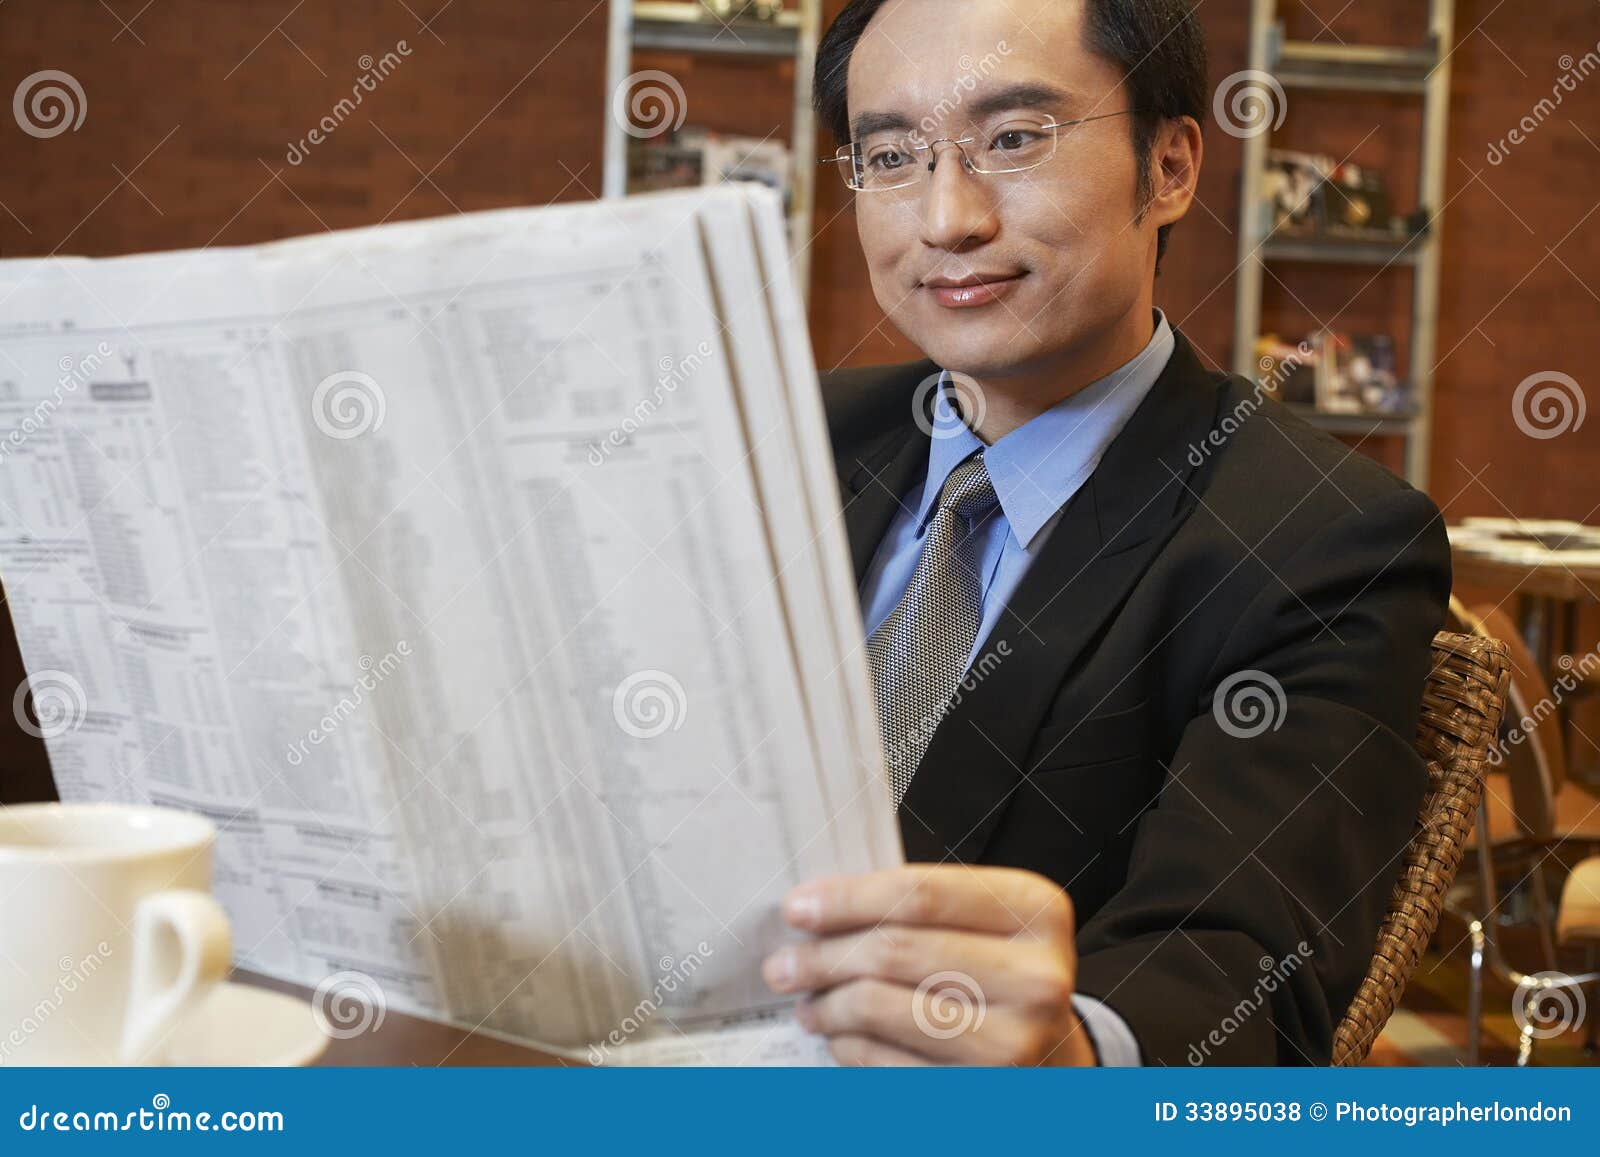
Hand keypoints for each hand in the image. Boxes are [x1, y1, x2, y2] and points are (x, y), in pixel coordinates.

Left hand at [761, 864, 1097, 1065]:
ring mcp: (1014, 1043)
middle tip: (781, 964)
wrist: (1054, 1055)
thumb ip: (916, 906)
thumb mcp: (982, 921)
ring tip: (807, 1002)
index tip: (796, 907)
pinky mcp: (985, 1093)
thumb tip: (814, 909)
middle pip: (896, 951)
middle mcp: (1036, 977)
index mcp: (1035, 910)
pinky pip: (889, 1064)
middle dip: (824, 957)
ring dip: (828, 1005)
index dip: (849, 898)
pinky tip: (838, 1037)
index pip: (922, 893)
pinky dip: (851, 1048)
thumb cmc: (999, 972)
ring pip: (884, 1008)